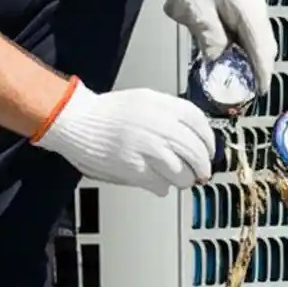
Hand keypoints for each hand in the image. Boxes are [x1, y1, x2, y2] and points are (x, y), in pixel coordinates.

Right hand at [31, 78, 213, 195]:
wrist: (77, 122)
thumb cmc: (109, 113)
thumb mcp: (146, 100)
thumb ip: (172, 114)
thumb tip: (194, 135)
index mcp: (164, 106)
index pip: (200, 123)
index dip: (209, 141)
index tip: (209, 150)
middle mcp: (160, 126)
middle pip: (196, 152)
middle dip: (202, 166)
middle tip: (202, 173)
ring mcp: (149, 149)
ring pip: (183, 173)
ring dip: (184, 180)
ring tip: (179, 179)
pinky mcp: (136, 169)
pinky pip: (162, 185)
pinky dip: (163, 187)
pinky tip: (158, 182)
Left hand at [140, 0, 276, 93]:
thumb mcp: (196, 10)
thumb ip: (210, 36)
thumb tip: (218, 60)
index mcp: (249, 5)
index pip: (263, 45)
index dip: (264, 70)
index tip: (262, 91)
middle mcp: (254, 8)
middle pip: (263, 46)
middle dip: (257, 69)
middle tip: (246, 92)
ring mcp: (247, 10)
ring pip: (253, 44)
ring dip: (246, 62)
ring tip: (237, 82)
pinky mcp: (236, 13)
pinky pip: (242, 38)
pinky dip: (236, 52)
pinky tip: (226, 62)